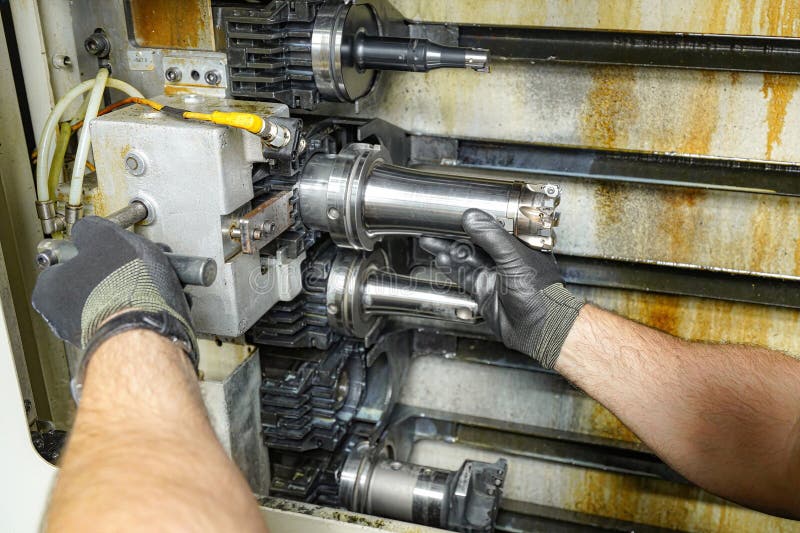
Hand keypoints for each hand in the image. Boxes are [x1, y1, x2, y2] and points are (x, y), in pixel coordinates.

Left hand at [32, 217, 197, 394]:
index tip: (109, 247)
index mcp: (50, 289)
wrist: (148, 331)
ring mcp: (94, 333)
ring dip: (141, 288)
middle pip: (96, 282)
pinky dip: (151, 307)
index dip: (92, 250)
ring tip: (162, 279)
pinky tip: (165, 299)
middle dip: (123, 270)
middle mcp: (65, 317)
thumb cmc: (121, 287)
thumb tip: (90, 230)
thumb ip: (92, 229)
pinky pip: (136, 317)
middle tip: (141, 261)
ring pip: (120, 299)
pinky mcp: (121, 344)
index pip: (65, 262)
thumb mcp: (104, 236)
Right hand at [419, 209, 583, 367]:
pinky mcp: (484, 292)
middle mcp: (506, 259)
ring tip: (429, 241)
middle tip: (435, 226)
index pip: (494, 225)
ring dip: (447, 250)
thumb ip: (492, 237)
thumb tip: (473, 217)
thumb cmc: (541, 295)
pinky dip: (451, 268)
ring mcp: (494, 276)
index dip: (475, 218)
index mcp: (520, 245)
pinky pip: (464, 277)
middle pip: (475, 241)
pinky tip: (440, 259)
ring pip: (465, 259)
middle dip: (454, 234)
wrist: (539, 329)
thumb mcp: (515, 259)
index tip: (456, 211)